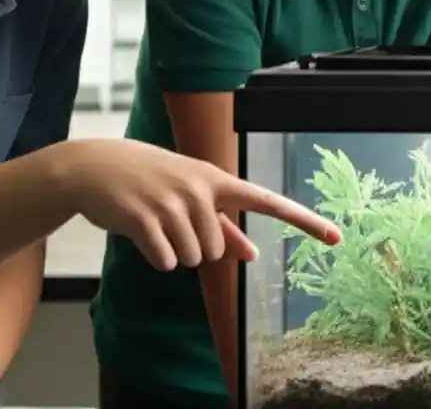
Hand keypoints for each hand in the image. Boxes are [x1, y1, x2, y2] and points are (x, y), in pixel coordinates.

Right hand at [47, 138, 340, 271]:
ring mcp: (172, 203)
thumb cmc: (149, 180)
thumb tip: (251, 252)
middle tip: (169, 219)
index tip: (335, 236)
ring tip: (154, 221)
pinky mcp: (144, 218)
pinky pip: (166, 263)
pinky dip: (154, 256)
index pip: (270, 202)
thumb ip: (223, 225)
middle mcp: (200, 188)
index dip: (304, 221)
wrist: (94, 167)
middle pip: (216, 250)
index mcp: (217, 180)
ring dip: (172, 250)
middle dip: (193, 245)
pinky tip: (139, 232)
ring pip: (192, 259)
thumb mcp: (190, 193)